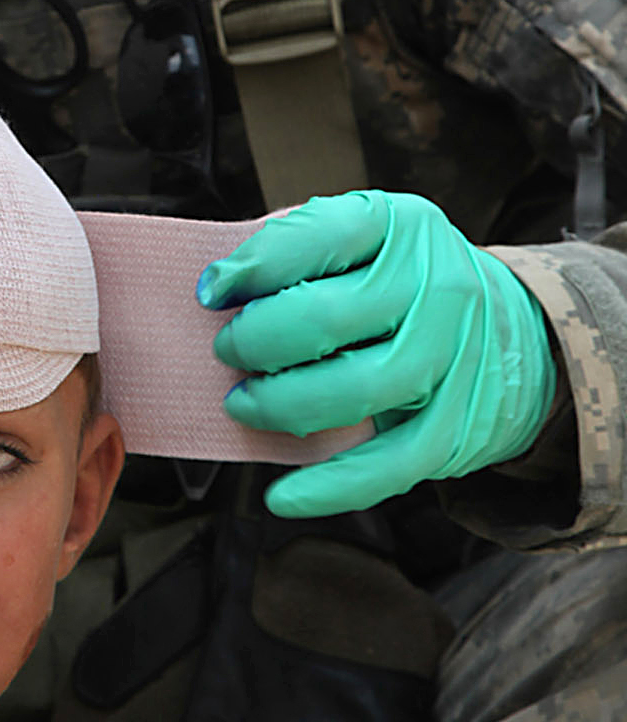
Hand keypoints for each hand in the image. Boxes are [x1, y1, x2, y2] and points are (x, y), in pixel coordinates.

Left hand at [196, 190, 556, 515]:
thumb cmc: (399, 282)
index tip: (212, 292)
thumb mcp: (359, 240)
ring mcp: (451, 358)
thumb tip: (219, 289)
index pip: (320, 236)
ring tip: (244, 401)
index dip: (252, 266)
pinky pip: (388, 465)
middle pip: (326, 319)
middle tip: (228, 350)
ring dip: (280, 403)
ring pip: (354, 390)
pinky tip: (282, 495)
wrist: (508, 331)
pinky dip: (328, 487)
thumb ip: (294, 249)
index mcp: (402, 227)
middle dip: (256, 340)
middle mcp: (436, 286)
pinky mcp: (455, 425)